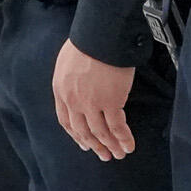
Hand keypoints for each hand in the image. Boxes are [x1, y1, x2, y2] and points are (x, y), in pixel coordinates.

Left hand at [51, 40, 135, 160]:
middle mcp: (73, 101)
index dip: (76, 135)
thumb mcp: (67, 62)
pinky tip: (129, 145)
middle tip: (104, 155)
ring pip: (101, 132)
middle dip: (95, 145)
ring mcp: (91, 103)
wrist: (99, 35)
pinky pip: (117, 127)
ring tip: (119, 154)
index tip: (84, 144)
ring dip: (111, 146)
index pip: (66, 121)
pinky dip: (124, 139)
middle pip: (83, 131)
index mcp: (61, 90)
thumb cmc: (87, 40)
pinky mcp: (111, 102)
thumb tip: (80, 87)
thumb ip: (71, 79)